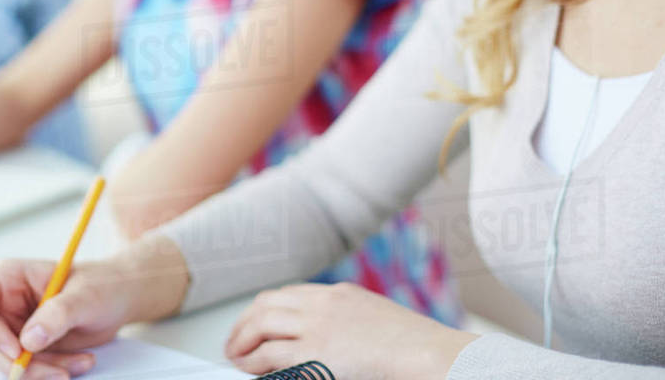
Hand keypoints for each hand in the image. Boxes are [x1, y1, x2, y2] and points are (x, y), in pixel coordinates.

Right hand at [0, 259, 132, 378]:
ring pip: (7, 364)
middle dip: (23, 363)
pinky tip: (79, 363)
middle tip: (59, 371)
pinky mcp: (26, 350)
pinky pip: (27, 371)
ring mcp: (12, 329)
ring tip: (79, 363)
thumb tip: (28, 341)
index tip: (16, 348)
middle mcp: (2, 305)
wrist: (120, 299)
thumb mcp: (85, 295)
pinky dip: (51, 373)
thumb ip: (57, 314)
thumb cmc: (102, 284)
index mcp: (6, 278)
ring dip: (42, 371)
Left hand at [224, 282, 476, 379]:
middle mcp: (324, 304)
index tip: (256, 322)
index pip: (290, 294)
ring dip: (242, 341)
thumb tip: (329, 343)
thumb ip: (348, 323)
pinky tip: (247, 370)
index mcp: (341, 294)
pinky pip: (270, 355)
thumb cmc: (415, 347)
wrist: (429, 354)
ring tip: (235, 356)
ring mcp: (318, 326)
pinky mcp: (315, 353)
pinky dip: (253, 362)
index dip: (266, 309)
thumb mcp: (377, 321)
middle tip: (236, 340)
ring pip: (262, 324)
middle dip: (245, 323)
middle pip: (268, 304)